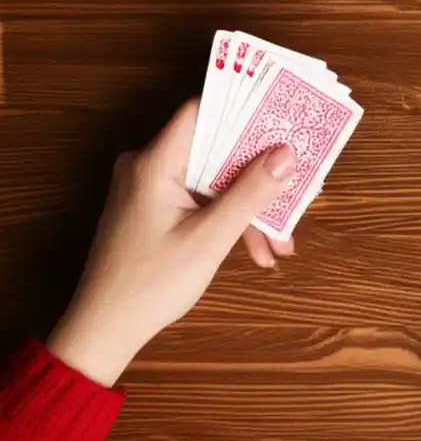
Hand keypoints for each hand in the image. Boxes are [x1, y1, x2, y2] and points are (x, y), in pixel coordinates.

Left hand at [47, 100, 296, 385]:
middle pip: (215, 151)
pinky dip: (227, 219)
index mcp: (154, 163)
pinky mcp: (154, 209)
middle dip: (258, 177)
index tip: (283, 120)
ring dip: (248, 207)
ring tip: (278, 244)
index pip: (203, 112)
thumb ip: (251, 192)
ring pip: (213, 180)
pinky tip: (254, 248)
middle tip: (295, 193)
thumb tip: (287, 153)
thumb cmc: (150, 285)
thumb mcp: (211, 238)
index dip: (244, 111)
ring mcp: (149, 188)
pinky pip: (201, 199)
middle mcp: (147, 166)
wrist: (105, 329)